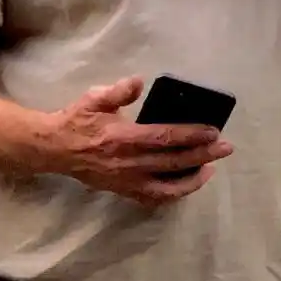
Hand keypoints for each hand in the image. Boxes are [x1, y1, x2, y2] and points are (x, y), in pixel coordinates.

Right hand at [42, 77, 234, 206]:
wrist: (54, 149)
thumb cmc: (77, 120)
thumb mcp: (94, 98)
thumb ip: (118, 91)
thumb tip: (138, 81)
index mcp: (123, 138)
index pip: (166, 138)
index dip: (192, 135)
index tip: (214, 132)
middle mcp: (129, 163)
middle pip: (173, 162)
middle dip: (203, 156)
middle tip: (226, 148)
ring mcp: (126, 181)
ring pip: (167, 188)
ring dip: (193, 180)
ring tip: (210, 169)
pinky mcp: (123, 191)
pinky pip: (153, 199)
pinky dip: (173, 195)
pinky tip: (186, 186)